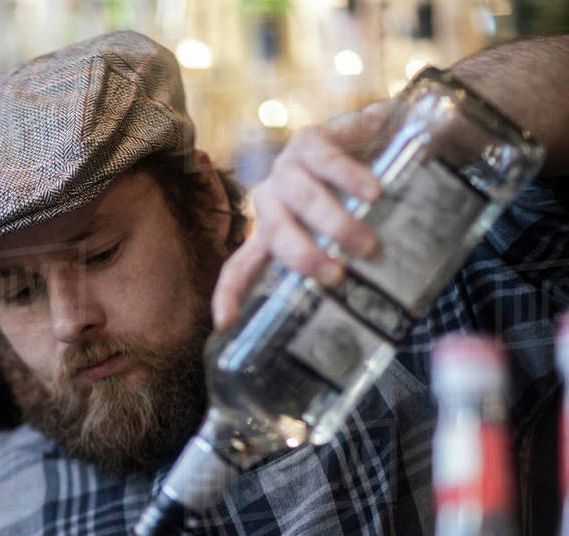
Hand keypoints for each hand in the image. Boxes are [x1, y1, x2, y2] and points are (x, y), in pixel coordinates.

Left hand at [211, 101, 395, 329]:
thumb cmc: (361, 202)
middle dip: (305, 257)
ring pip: (301, 198)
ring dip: (334, 224)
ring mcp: (287, 168)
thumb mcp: (348, 238)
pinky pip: (326, 161)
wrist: (383, 141)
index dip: (229, 295)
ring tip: (368, 244)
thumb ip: (348, 265)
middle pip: (275, 233)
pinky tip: (373, 193)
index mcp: (271, 231)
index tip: (224, 324)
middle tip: (338, 275)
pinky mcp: (310, 140)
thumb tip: (373, 317)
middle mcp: (271, 201)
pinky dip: (351, 179)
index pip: (240, 267)